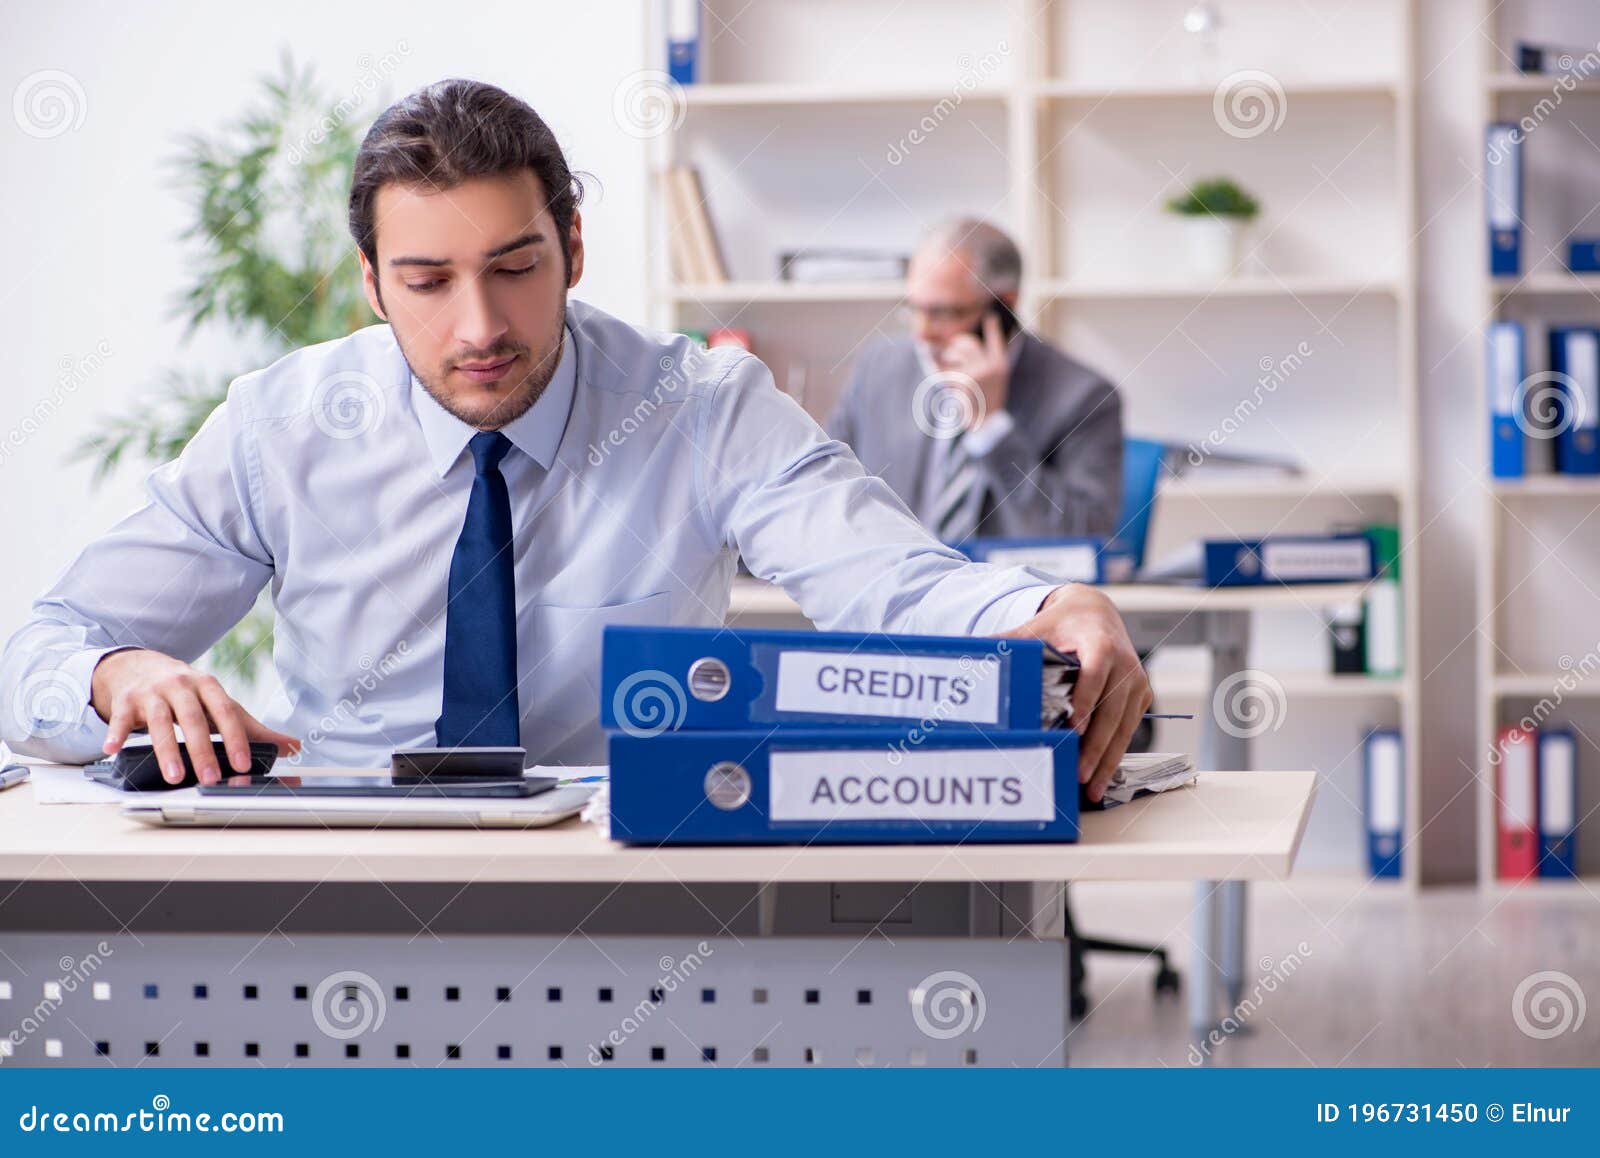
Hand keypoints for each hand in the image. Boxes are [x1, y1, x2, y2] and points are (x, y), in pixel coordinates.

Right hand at [91, 648, 299, 784]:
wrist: (139, 665)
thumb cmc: (186, 691)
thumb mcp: (219, 703)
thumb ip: (253, 728)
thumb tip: (293, 747)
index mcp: (208, 686)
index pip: (226, 713)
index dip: (236, 738)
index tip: (243, 764)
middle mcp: (180, 686)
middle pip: (193, 719)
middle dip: (203, 750)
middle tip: (211, 778)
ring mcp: (151, 693)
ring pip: (159, 722)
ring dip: (166, 750)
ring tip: (175, 776)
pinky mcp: (125, 702)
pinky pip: (121, 720)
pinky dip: (116, 734)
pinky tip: (112, 750)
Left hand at [935, 311, 1009, 427]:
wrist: (987, 424)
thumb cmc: (987, 403)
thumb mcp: (993, 382)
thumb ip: (983, 365)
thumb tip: (959, 350)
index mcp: (1000, 364)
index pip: (995, 341)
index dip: (993, 329)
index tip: (990, 316)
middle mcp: (990, 365)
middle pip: (968, 343)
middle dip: (956, 344)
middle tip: (949, 349)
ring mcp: (977, 371)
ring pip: (954, 354)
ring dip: (947, 360)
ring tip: (948, 371)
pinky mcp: (964, 380)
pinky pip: (946, 371)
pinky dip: (942, 376)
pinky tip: (947, 386)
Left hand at [998, 585, 1151, 801]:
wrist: (1097, 615)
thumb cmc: (1064, 625)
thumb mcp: (1037, 629)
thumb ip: (1007, 641)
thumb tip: (969, 648)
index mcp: (1100, 644)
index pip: (1094, 675)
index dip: (1086, 702)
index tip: (1074, 730)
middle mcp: (1125, 664)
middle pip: (1111, 710)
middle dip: (1096, 746)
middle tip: (1078, 773)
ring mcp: (1136, 682)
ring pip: (1124, 726)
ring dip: (1108, 759)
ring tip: (1091, 788)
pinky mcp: (1141, 696)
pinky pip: (1128, 728)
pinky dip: (1115, 753)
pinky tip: (1101, 775)